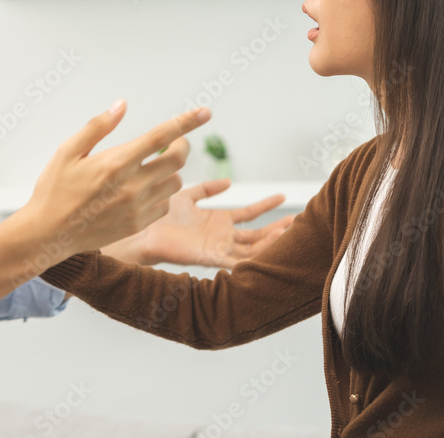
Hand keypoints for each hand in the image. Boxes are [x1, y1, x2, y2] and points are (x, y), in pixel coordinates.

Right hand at [0, 101, 210, 280]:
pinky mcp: (138, 224)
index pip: (160, 137)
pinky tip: (145, 189)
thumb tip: (121, 105)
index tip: (204, 112)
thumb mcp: (68, 151)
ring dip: (171, 170)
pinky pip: (165, 204)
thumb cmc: (54, 190)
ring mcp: (137, 208)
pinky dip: (163, 192)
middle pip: (178, 161)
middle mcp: (132, 186)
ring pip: (174, 183)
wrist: (49, 234)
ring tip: (153, 167)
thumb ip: (97, 126)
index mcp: (115, 163)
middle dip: (183, 145)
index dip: (185, 122)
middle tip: (175, 142)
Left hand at [106, 179, 294, 268]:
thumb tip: (228, 182)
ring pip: (252, 247)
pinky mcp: (211, 258)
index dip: (266, 205)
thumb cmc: (159, 215)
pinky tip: (269, 255)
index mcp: (217, 221)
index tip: (284, 196)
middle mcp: (221, 236)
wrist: (144, 229)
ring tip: (290, 233)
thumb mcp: (187, 195)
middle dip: (278, 228)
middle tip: (299, 222)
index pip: (249, 213)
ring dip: (271, 241)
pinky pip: (237, 261)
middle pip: (257, 234)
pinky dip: (254, 259)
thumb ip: (207, 188)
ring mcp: (218, 248)